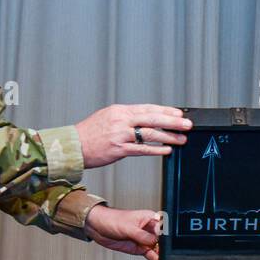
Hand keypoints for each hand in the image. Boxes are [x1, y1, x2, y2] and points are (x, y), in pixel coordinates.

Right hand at [76, 104, 192, 168]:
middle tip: (187, 124)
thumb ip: (126, 118)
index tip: (179, 113)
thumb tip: (146, 120)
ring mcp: (120, 135)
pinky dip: (156, 150)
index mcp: (119, 111)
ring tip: (181, 139)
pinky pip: (142, 149)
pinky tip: (166, 150)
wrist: (72, 146)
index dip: (165, 111)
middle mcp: (121, 120)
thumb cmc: (89, 133)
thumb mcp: (107, 117)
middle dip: (172, 122)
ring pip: (150, 134)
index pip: (148, 108)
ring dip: (168, 137)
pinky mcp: (119, 150)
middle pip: (152, 119)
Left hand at [84, 205, 161, 259]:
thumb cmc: (111, 219)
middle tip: (168, 258)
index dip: (167, 239)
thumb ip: (143, 235)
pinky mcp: (140, 247)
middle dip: (165, 250)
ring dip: (161, 257)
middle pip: (163, 241)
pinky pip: (150, 255)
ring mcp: (145, 239)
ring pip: (157, 250)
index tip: (167, 247)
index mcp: (150, 218)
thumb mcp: (128, 228)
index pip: (164, 229)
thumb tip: (154, 241)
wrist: (97, 227)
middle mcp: (150, 229)